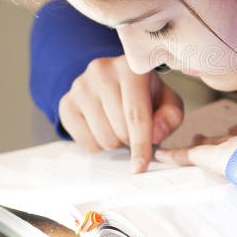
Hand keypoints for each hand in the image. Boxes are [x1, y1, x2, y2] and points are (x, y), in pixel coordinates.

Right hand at [57, 55, 183, 172]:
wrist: (118, 82)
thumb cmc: (147, 95)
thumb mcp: (168, 102)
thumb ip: (170, 117)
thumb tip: (155, 135)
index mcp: (132, 68)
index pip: (136, 114)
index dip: (140, 144)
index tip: (140, 168)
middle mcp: (102, 71)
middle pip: (119, 129)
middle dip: (131, 140)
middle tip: (135, 130)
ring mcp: (80, 86)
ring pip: (102, 138)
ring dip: (115, 143)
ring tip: (119, 127)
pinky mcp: (66, 102)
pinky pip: (83, 141)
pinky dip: (98, 144)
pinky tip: (104, 127)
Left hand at [154, 125, 236, 175]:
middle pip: (232, 135)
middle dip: (224, 136)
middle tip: (213, 135)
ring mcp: (230, 144)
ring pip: (210, 144)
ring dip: (201, 145)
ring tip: (189, 146)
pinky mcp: (211, 156)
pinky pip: (187, 154)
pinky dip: (174, 154)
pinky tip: (160, 155)